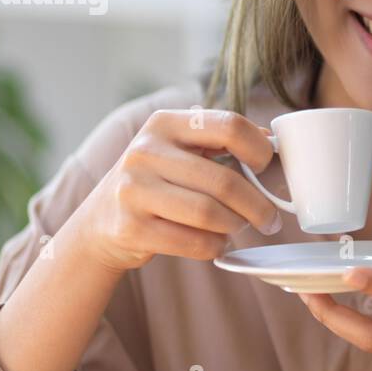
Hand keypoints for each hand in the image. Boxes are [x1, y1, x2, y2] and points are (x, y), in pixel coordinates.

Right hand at [77, 108, 282, 274]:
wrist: (101, 221)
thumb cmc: (156, 182)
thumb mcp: (179, 150)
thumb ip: (220, 141)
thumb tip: (270, 141)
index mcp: (164, 123)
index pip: (228, 126)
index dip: (258, 150)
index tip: (266, 168)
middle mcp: (145, 152)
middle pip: (224, 181)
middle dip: (258, 205)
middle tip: (270, 219)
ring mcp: (133, 190)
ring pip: (210, 214)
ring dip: (235, 226)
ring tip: (239, 227)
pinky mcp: (130, 227)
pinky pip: (194, 242)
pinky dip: (215, 246)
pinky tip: (217, 243)